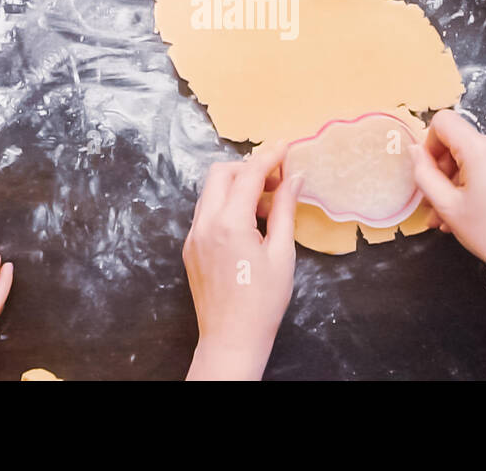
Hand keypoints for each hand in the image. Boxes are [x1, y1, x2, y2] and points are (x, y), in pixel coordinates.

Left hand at [183, 144, 301, 379]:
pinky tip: (248, 222)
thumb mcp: (282, 253)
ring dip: (236, 186)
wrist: (231, 339)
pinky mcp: (190, 248)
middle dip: (248, 167)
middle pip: (221, 173)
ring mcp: (193, 236)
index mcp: (229, 224)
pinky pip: (205, 212)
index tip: (285, 146)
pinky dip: (226, 205)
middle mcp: (205, 225)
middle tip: (276, 179)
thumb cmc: (262, 302)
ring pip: (210, 192)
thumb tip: (295, 178)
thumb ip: (285, 210)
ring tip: (266, 203)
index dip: (269, 156)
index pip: (248, 174)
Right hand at [409, 110, 485, 261]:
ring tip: (448, 216)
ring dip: (456, 183)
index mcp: (481, 149)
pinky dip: (474, 183)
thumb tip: (415, 151)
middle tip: (434, 204)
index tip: (428, 172)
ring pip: (472, 158)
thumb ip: (424, 174)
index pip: (444, 122)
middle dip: (442, 171)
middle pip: (458, 143)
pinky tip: (467, 212)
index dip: (429, 144)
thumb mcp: (447, 206)